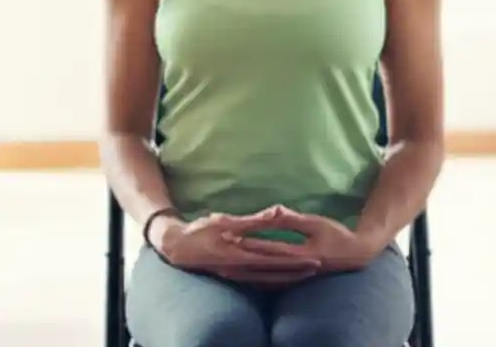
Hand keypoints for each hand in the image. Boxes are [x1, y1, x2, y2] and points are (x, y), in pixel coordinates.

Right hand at [153, 211, 321, 286]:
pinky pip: (258, 280)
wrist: (177, 249)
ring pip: (268, 279)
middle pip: (275, 272)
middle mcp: (241, 269)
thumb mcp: (224, 222)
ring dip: (287, 277)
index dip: (295, 260)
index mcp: (241, 255)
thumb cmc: (199, 231)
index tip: (313, 259)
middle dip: (297, 271)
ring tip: (305, 274)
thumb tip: (275, 215)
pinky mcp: (233, 275)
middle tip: (317, 268)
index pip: (275, 258)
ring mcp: (237, 275)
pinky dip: (273, 279)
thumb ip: (251, 221)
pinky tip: (281, 278)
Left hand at [231, 205, 381, 273]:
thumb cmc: (336, 235)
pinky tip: (242, 278)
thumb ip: (293, 220)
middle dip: (239, 260)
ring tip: (224, 270)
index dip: (249, 241)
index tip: (230, 236)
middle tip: (219, 254)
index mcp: (301, 254)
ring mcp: (294, 278)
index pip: (269, 247)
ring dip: (244, 274)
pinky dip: (255, 279)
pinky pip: (270, 282)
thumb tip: (273, 212)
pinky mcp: (294, 281)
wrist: (356, 255)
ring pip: (263, 278)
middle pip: (261, 265)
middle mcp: (295, 270)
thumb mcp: (316, 223)